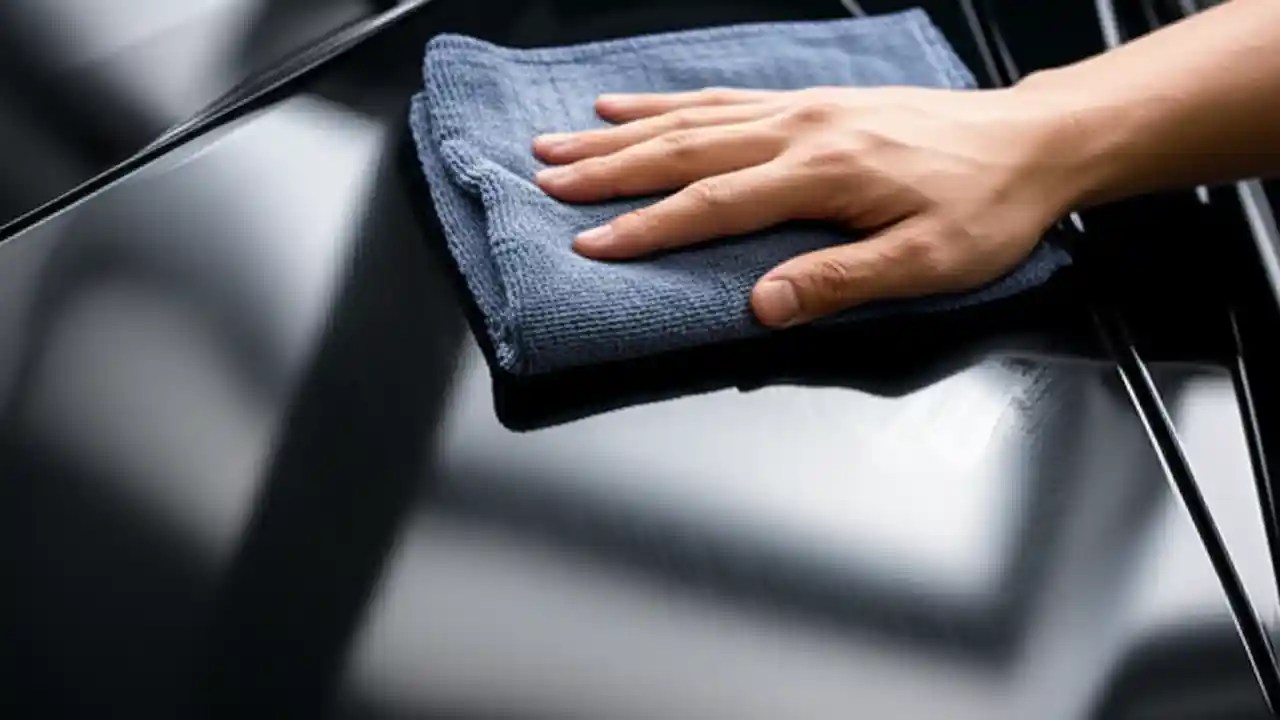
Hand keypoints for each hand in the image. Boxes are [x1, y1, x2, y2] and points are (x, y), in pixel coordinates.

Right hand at [532, 85, 1082, 327]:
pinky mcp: (809, 103)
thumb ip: (839, 281)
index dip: (647, 228)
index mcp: (823, 173)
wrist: (1031, 143)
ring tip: (562, 139)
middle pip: (685, 148)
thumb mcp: (927, 263)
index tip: (591, 244)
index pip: (714, 203)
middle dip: (608, 169)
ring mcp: (802, 109)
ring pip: (692, 117)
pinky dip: (668, 100)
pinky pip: (723, 95)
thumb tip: (759, 305)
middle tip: (546, 180)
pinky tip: (629, 104)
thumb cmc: (984, 208)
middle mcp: (800, 130)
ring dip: (622, 132)